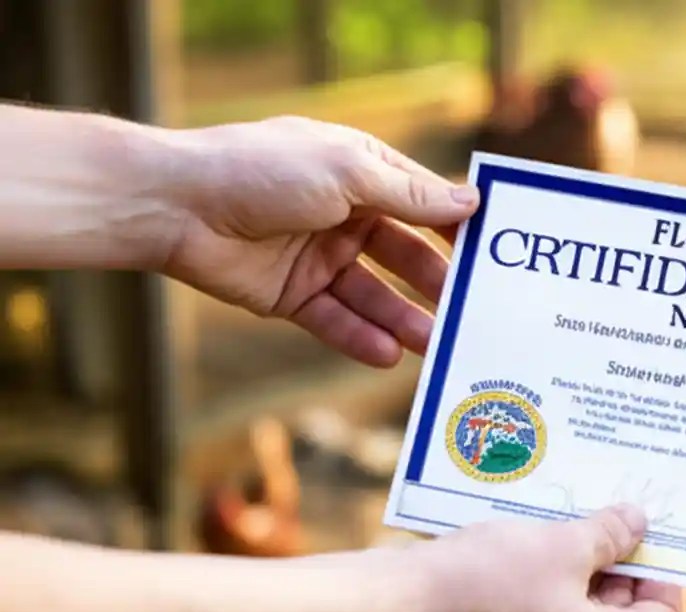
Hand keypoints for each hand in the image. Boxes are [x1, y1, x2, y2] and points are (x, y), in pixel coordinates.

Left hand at [158, 115, 479, 367]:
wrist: (176, 206)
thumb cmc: (262, 171)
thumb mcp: (348, 172)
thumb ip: (410, 195)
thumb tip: (470, 200)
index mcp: (361, 172)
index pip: (423, 201)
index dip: (458, 227)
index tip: (497, 256)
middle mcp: (345, 214)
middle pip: (406, 255)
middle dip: (438, 283)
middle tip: (471, 310)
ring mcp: (319, 257)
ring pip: (375, 294)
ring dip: (406, 318)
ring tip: (436, 344)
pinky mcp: (292, 295)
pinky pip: (336, 320)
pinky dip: (362, 337)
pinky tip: (389, 354)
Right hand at [365, 506, 684, 611]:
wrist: (397, 611)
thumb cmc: (488, 582)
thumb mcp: (562, 546)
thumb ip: (610, 535)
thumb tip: (638, 522)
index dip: (665, 567)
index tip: (658, 525)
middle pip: (623, 611)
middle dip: (621, 556)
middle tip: (617, 504)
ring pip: (579, 605)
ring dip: (582, 558)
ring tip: (575, 509)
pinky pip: (543, 607)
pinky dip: (549, 571)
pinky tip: (539, 529)